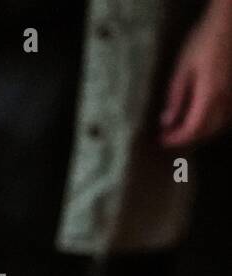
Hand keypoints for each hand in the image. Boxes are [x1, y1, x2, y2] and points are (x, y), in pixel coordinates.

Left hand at [160, 0, 231, 147]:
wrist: (227, 24)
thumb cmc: (202, 42)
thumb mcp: (182, 69)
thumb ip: (175, 97)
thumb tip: (166, 122)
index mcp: (210, 95)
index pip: (193, 129)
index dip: (177, 139)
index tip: (161, 141)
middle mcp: (225, 98)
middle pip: (207, 130)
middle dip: (186, 137)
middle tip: (167, 136)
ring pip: (219, 124)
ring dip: (200, 131)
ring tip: (180, 128)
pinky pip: (226, 114)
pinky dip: (211, 121)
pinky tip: (198, 116)